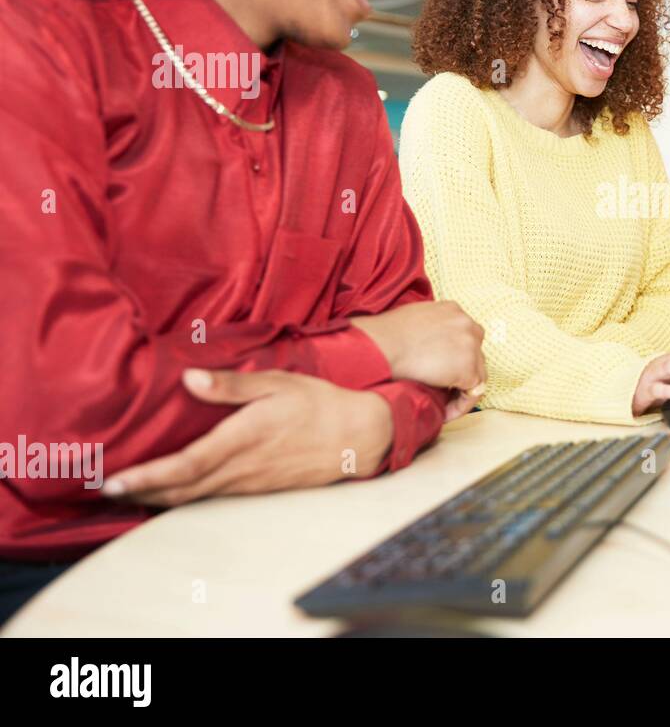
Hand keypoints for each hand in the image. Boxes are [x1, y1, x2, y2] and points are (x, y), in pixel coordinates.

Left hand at [102, 369, 394, 506]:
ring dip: (159, 497)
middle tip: (104, 489)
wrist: (359, 436)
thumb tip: (189, 379)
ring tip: (128, 492)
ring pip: (195, 497)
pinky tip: (172, 492)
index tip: (115, 482)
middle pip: (181, 489)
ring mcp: (250, 482)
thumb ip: (231, 384)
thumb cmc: (319, 403)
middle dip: (141, 493)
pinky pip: (213, 496)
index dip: (147, 477)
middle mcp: (242, 467)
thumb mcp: (277, 382)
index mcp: (243, 439)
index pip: (186, 465)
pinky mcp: (259, 487)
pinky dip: (184, 497)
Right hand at [352, 300, 485, 396]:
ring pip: (477, 373)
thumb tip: (426, 345)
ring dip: (461, 389)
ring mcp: (470, 346)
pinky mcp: (468, 369)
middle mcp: (466, 324)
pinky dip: (460, 405)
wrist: (382, 347)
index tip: (441, 369)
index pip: (464, 334)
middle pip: (475, 352)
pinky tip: (443, 414)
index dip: (454, 354)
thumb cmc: (384, 337)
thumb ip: (428, 328)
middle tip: (445, 389)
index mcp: (452, 310)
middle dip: (462, 370)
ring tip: (443, 405)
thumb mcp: (413, 318)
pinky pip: (472, 392)